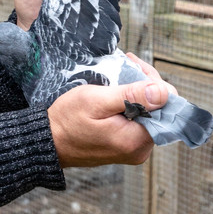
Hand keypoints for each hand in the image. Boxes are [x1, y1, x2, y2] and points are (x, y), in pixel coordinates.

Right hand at [47, 79, 171, 167]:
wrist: (47, 141)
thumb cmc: (67, 120)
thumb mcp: (97, 101)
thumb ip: (132, 96)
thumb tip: (165, 92)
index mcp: (136, 140)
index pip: (166, 106)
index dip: (154, 83)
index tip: (134, 67)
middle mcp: (140, 150)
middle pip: (159, 110)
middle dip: (145, 85)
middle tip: (127, 63)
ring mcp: (133, 150)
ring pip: (148, 114)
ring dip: (137, 92)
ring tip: (120, 74)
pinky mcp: (125, 147)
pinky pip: (137, 121)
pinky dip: (130, 104)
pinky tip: (117, 91)